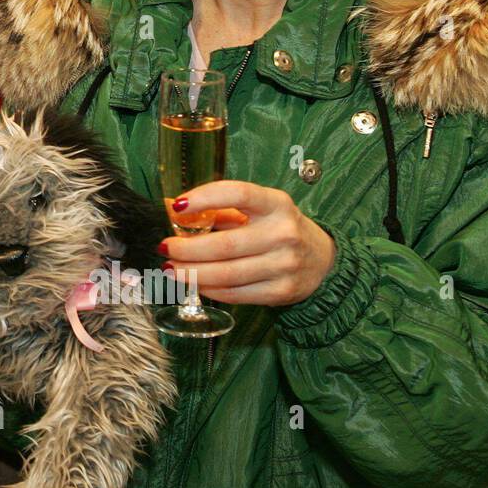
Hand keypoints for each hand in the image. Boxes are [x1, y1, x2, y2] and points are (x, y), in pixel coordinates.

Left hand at [160, 180, 336, 306]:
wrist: (323, 261)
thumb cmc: (278, 228)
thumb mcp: (261, 210)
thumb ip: (224, 211)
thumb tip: (177, 212)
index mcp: (276, 204)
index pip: (238, 194)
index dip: (204, 198)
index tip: (177, 206)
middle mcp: (283, 232)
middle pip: (225, 244)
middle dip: (187, 249)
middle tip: (165, 248)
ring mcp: (285, 265)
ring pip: (227, 274)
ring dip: (192, 273)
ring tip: (171, 268)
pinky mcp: (282, 291)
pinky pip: (236, 293)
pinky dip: (210, 289)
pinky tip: (195, 283)